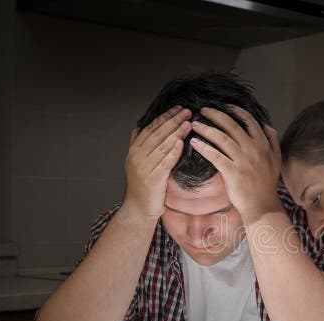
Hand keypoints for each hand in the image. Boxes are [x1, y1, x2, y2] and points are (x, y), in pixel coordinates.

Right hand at [122, 106, 191, 221]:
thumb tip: (140, 127)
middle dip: (172, 121)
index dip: (164, 117)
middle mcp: (137, 156)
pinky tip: (181, 143)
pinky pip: (164, 162)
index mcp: (134, 150)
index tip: (177, 108)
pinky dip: (173, 151)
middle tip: (186, 111)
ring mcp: (143, 167)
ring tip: (188, 123)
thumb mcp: (138, 162)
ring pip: (162, 146)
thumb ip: (140, 145)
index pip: (151, 128)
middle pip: (157, 134)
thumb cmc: (144, 185)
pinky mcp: (152, 179)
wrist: (139, 209)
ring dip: (176, 133)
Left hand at [188, 106, 282, 223]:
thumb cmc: (266, 184)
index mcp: (263, 144)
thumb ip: (272, 140)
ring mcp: (243, 160)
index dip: (234, 110)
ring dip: (206, 129)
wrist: (262, 205)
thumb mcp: (276, 159)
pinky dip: (203, 147)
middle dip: (215, 115)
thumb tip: (266, 125)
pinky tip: (194, 142)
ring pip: (221, 138)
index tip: (223, 106)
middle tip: (203, 110)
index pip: (248, 120)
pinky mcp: (232, 172)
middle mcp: (253, 149)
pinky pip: (215, 155)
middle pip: (231, 125)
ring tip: (194, 125)